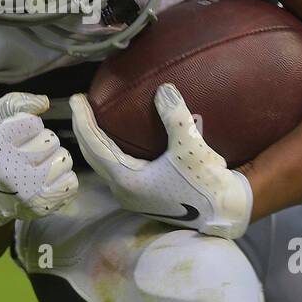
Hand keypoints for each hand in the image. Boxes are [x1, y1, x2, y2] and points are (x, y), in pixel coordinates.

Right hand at [0, 92, 78, 225]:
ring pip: (65, 159)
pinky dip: (63, 177)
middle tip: (29, 150)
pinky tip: (47, 178)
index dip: (29, 125)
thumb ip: (15, 101)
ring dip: (55, 158)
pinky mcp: (41, 206)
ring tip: (39, 164)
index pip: (33, 123)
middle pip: (51, 140)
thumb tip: (45, 102)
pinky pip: (71, 182)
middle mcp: (10, 171)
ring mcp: (27, 191)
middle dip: (43, 141)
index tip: (18, 135)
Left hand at [70, 83, 252, 238]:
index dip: (83, 120)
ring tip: (94, 118)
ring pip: (104, 163)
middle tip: (80, 103)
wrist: (224, 212)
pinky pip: (118, 167)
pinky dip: (112, 149)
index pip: (94, 146)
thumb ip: (175, 117)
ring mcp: (133, 195)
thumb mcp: (192, 147)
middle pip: (93, 156)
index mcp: (128, 181)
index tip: (77, 98)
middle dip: (84, 129)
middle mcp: (124, 191)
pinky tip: (120, 137)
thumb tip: (163, 88)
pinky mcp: (144, 195)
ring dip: (96, 141)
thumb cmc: (207, 183)